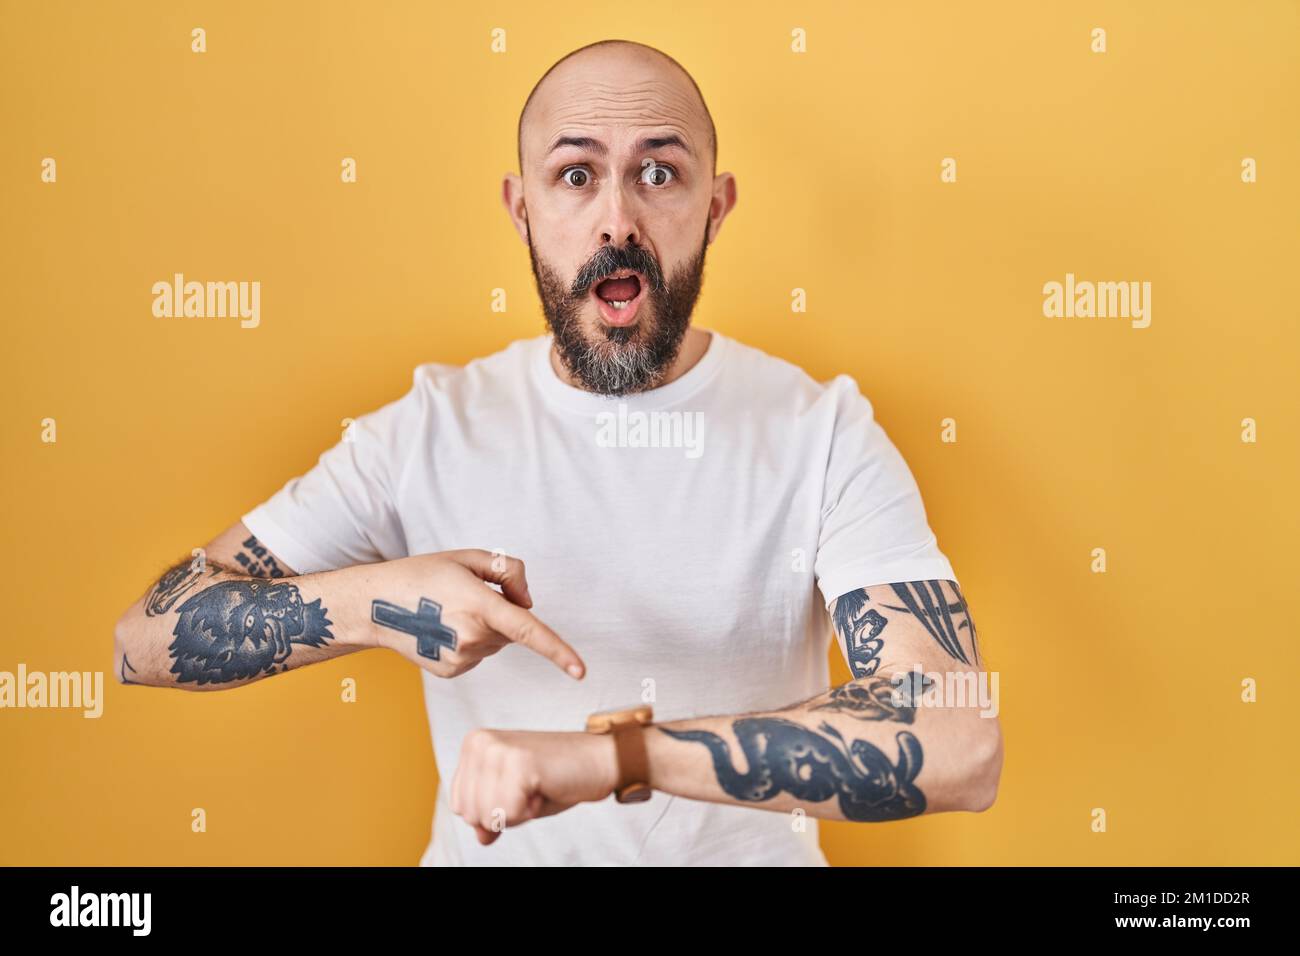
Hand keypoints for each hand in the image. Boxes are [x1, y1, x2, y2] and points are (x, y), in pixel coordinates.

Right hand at [357, 549, 585, 680]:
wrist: (374, 605)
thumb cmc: (423, 574)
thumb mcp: (468, 558)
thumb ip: (510, 572)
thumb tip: (528, 604)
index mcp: (479, 605)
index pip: (528, 631)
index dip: (558, 651)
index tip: (581, 671)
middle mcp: (472, 637)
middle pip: (512, 629)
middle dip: (500, 613)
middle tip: (464, 596)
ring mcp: (461, 658)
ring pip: (495, 643)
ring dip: (483, 628)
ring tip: (447, 612)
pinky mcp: (453, 671)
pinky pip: (478, 654)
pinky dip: (469, 641)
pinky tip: (442, 629)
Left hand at [450, 727, 620, 844]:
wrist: (598, 760)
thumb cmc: (556, 777)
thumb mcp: (513, 798)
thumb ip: (489, 813)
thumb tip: (480, 837)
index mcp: (474, 744)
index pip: (459, 804)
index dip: (490, 811)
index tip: (517, 791)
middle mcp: (480, 742)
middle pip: (470, 813)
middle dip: (501, 814)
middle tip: (529, 791)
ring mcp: (498, 749)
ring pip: (486, 816)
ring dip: (516, 813)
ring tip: (536, 788)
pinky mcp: (519, 762)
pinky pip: (507, 813)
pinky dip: (528, 812)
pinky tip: (543, 788)